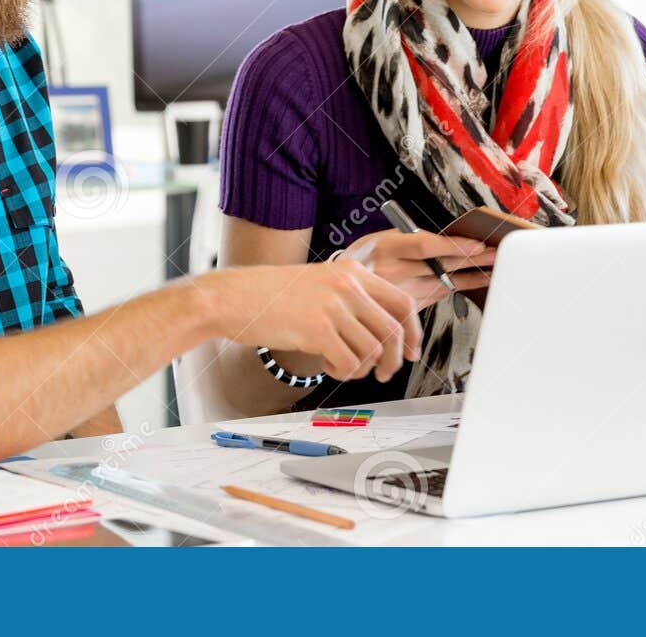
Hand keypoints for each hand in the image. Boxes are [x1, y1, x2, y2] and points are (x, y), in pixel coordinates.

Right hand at [195, 260, 421, 382]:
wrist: (232, 297)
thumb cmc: (269, 295)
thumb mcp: (319, 283)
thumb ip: (351, 300)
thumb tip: (382, 334)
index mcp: (352, 272)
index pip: (402, 303)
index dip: (413, 333)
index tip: (411, 351)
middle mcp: (347, 286)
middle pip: (394, 331)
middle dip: (394, 360)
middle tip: (382, 373)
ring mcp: (333, 307)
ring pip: (372, 351)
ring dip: (361, 368)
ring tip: (341, 364)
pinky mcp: (317, 329)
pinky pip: (349, 363)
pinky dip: (343, 372)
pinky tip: (327, 365)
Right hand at [340, 228, 494, 310]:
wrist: (336, 292)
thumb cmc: (361, 260)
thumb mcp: (378, 241)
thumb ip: (408, 241)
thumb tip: (450, 239)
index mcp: (383, 246)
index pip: (422, 245)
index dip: (451, 246)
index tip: (476, 243)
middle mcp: (390, 271)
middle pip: (438, 265)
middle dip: (471, 259)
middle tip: (495, 253)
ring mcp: (397, 293)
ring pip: (442, 283)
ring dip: (470, 275)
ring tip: (493, 267)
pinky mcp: (403, 309)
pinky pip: (437, 296)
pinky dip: (458, 287)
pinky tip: (476, 281)